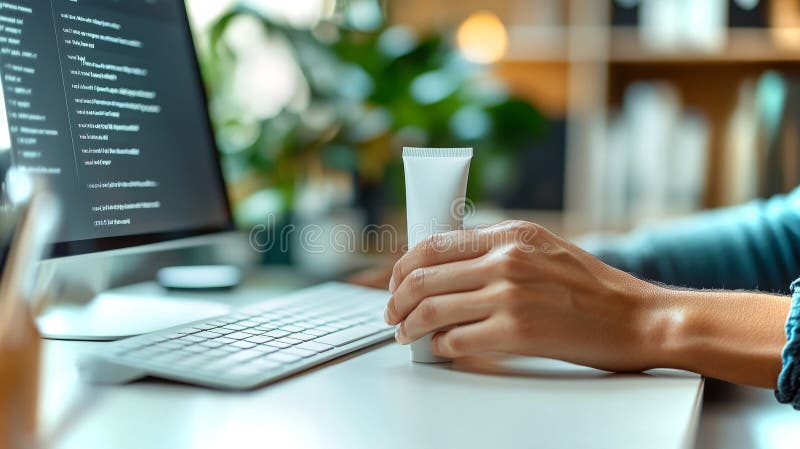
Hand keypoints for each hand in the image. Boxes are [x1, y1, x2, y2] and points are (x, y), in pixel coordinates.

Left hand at [384, 220, 672, 371]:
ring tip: (405, 334)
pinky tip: (441, 350)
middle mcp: (507, 259)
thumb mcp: (545, 249)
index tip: (394, 281)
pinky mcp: (518, 332)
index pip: (434, 244)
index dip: (403, 265)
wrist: (640, 318)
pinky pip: (457, 340)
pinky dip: (439, 347)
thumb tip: (448, 268)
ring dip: (409, 325)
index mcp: (511, 234)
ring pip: (432, 308)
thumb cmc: (595, 289)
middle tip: (391, 313)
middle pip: (424, 275)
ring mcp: (511, 295)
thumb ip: (499, 251)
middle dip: (396, 297)